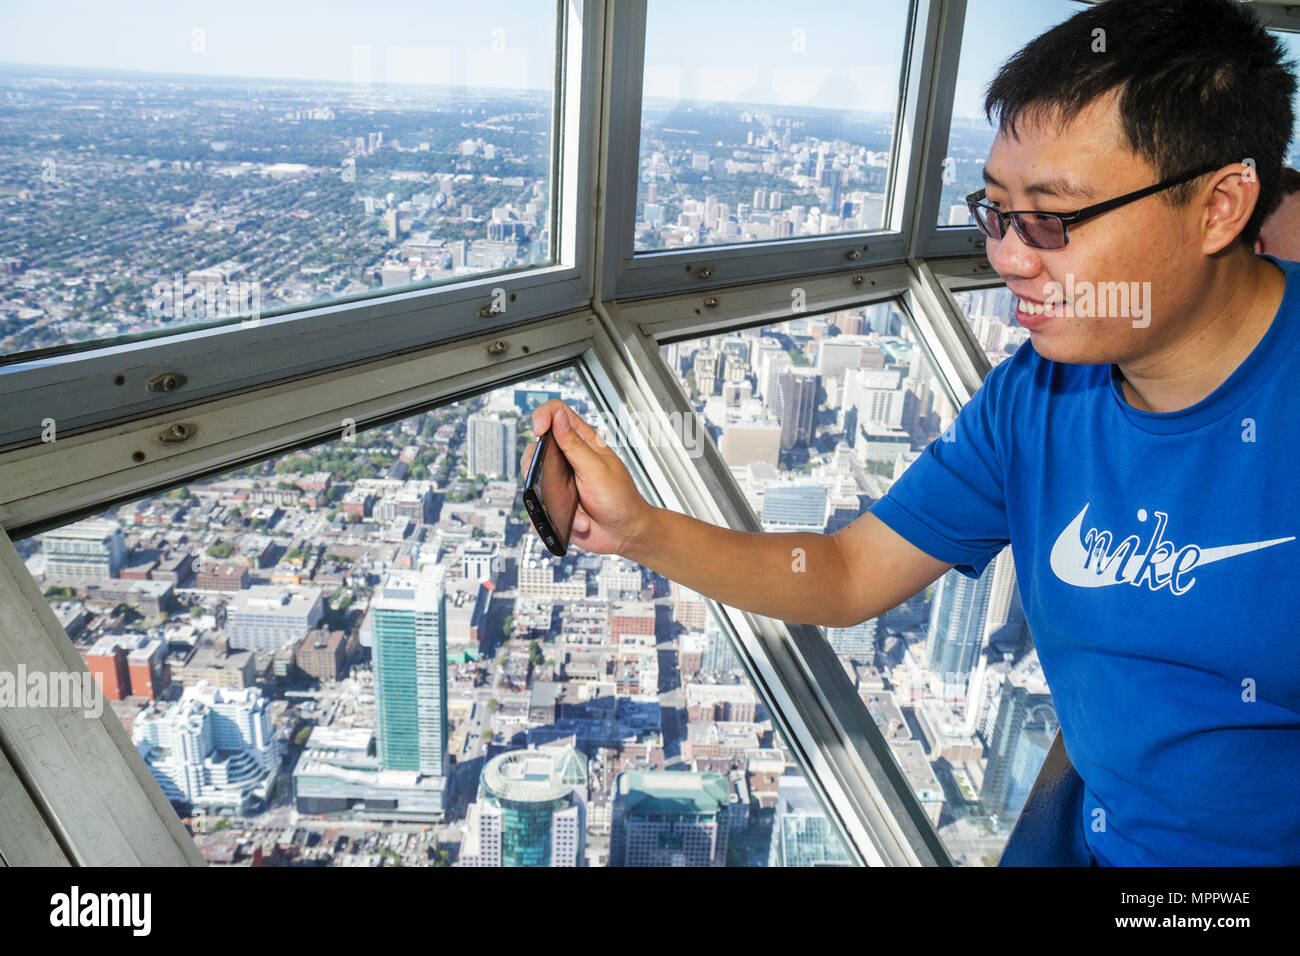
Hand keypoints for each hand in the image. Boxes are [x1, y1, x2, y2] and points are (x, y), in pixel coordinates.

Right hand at [521, 400, 654, 556]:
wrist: (623, 533)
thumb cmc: (620, 499)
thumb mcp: (597, 469)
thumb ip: (575, 444)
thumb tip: (558, 418)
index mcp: (584, 443)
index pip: (558, 414)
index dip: (544, 415)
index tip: (539, 428)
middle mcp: (569, 458)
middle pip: (538, 445)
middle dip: (535, 461)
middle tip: (544, 476)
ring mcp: (560, 479)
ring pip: (533, 475)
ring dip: (548, 494)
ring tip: (570, 506)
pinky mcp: (554, 500)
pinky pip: (538, 503)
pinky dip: (552, 514)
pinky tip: (573, 520)